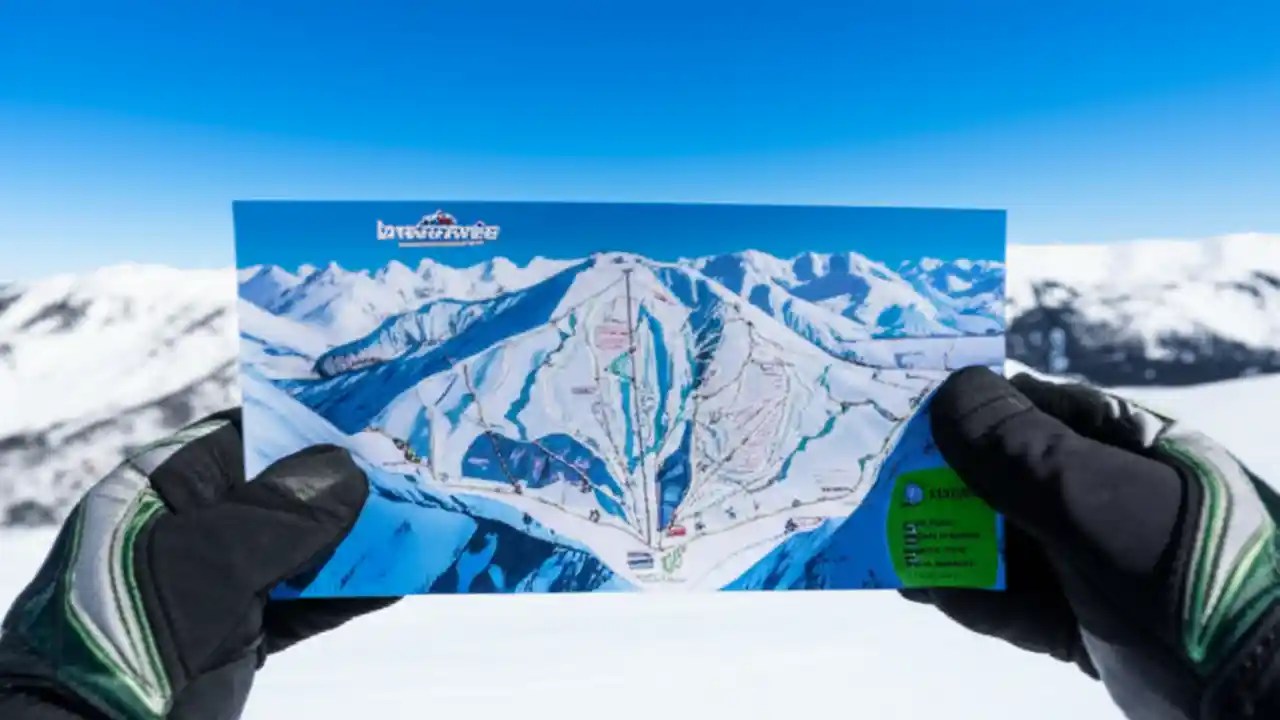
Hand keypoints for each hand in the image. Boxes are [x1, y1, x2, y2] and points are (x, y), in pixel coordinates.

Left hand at [0, 409, 397, 719]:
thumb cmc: (130, 633)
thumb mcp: (209, 562)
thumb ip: (282, 514)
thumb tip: (348, 469)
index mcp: (164, 490)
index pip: (249, 437)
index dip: (311, 427)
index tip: (376, 420)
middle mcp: (193, 528)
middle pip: (286, 493)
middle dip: (348, 488)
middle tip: (416, 472)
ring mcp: (215, 583)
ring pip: (302, 550)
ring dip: (357, 544)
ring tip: (422, 525)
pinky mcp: (236, 632)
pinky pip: (302, 603)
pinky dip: (347, 595)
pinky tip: (395, 581)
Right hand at [904, 367, 1279, 719]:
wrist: (1254, 692)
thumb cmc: (1180, 571)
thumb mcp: (1092, 499)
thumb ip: (1016, 449)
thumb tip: (949, 389)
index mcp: (1130, 448)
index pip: (1039, 410)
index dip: (972, 409)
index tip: (907, 411)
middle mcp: (1110, 498)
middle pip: (1009, 478)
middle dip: (945, 481)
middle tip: (878, 480)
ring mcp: (1096, 563)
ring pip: (1003, 543)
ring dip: (946, 543)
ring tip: (884, 541)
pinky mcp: (1083, 622)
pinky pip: (1013, 600)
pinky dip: (969, 596)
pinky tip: (923, 588)